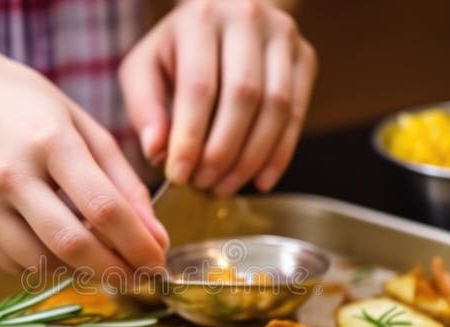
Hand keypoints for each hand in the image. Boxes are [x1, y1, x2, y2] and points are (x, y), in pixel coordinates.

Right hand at [0, 39, 167, 275]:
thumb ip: (123, 181)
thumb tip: (156, 237)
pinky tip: (66, 256)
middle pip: (73, 244)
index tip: (160, 263)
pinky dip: (48, 268)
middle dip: (116, 272)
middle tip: (141, 280)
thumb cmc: (24, 104)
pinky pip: (15, 264)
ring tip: (108, 268)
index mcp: (49, 141)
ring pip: (43, 264)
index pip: (104, 207)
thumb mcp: (81, 125)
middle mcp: (11, 175)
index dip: (138, 244)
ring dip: (83, 275)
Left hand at [119, 0, 315, 195]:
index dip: (190, 137)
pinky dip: (279, 155)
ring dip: (251, 158)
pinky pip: (297, 114)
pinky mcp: (304, 57)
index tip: (179, 175)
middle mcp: (247, 19)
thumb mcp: (145, 67)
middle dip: (223, 151)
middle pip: (244, 96)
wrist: (224, 13)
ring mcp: (282, 36)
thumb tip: (156, 151)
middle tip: (204, 184)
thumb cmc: (177, 49)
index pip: (199, 86)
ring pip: (276, 107)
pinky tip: (260, 180)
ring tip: (225, 186)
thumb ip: (145, 108)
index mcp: (201, 17)